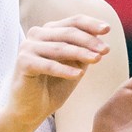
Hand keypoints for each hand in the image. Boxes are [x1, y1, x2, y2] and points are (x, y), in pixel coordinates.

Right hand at [0, 15, 109, 131]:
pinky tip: (79, 75)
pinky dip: (64, 70)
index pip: (73, 22)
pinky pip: (48, 65)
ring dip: (81, 53)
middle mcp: (37, 34)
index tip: (107, 30)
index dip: (91, 25)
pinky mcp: (23, 62)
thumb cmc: (53, 86)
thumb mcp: (74, 65)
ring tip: (97, 59)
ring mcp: (28, 47)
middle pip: (68, 32)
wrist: (32, 109)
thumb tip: (100, 37)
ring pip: (60, 48)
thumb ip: (84, 50)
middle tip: (105, 50)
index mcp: (49, 31)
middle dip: (89, 41)